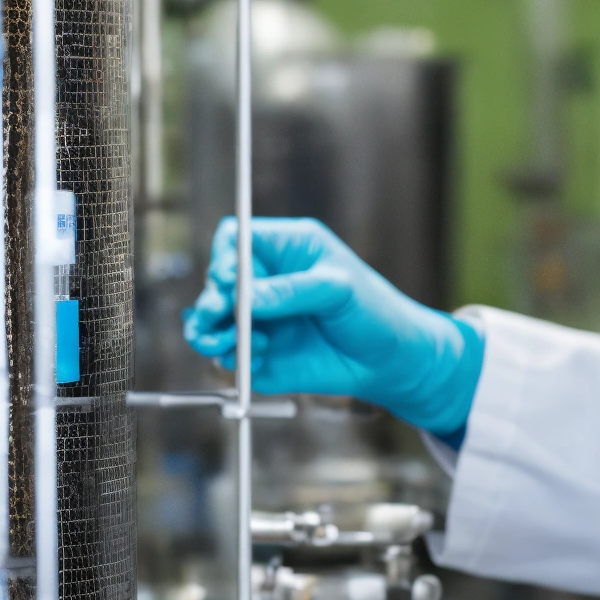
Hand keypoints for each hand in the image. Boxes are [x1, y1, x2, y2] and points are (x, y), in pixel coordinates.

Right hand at [181, 216, 483, 435]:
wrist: (389, 362)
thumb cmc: (373, 312)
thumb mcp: (340, 290)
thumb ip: (293, 291)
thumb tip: (247, 297)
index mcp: (285, 249)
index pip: (236, 238)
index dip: (225, 256)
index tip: (230, 279)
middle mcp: (265, 281)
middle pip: (217, 281)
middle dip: (212, 298)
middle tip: (217, 314)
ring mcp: (259, 318)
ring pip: (212, 320)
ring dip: (211, 330)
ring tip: (227, 342)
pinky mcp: (259, 352)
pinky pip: (228, 354)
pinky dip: (231, 358)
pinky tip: (254, 358)